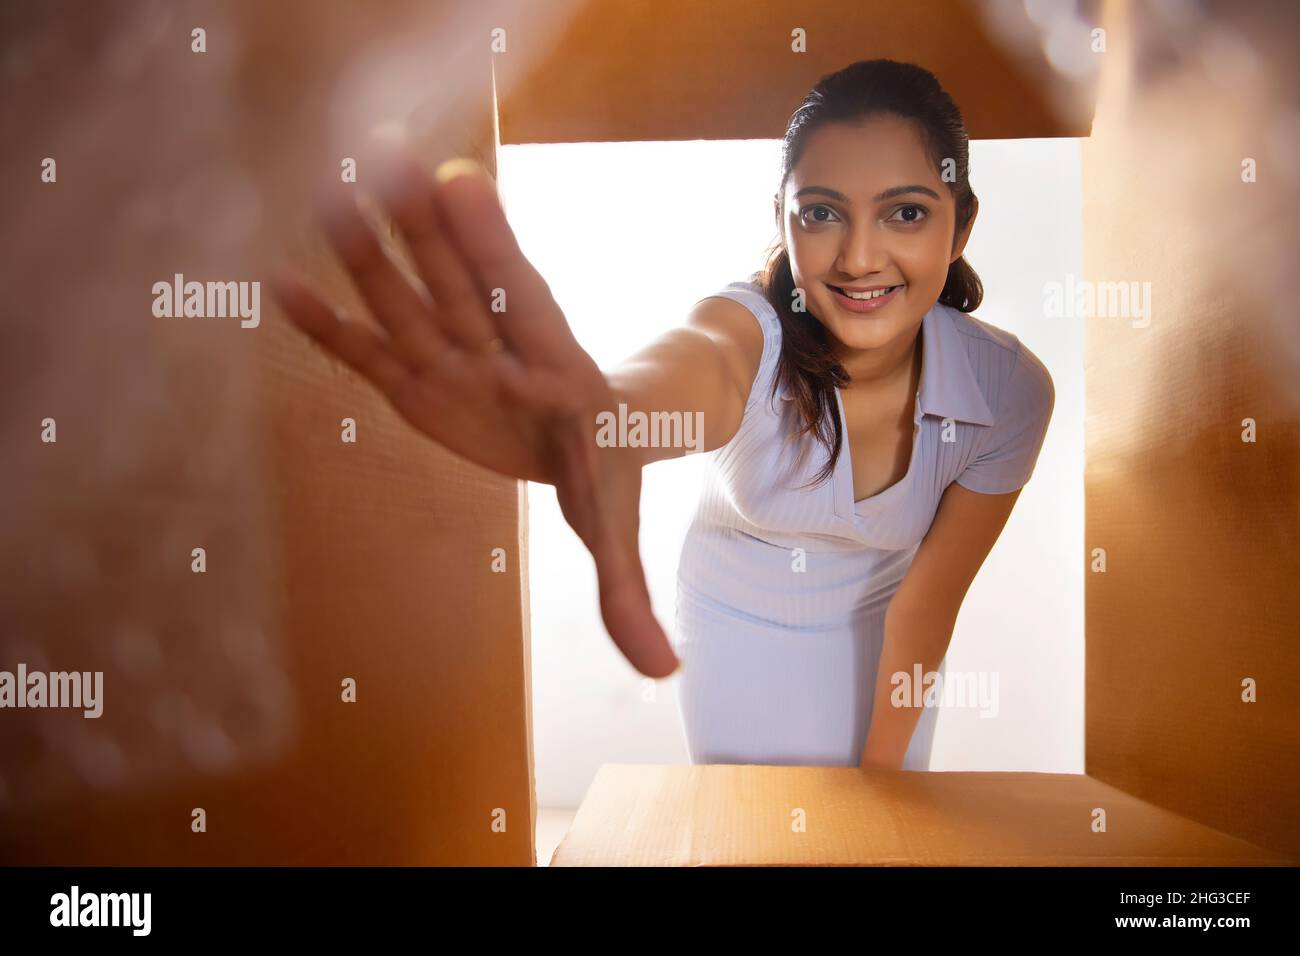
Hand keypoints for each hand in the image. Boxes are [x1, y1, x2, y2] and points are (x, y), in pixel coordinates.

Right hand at [270, 139, 678, 678]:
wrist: (597, 436)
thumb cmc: (612, 467)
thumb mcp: (619, 526)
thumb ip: (627, 596)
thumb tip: (663, 673)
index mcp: (554, 371)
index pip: (522, 301)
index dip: (493, 247)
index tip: (466, 184)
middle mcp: (498, 352)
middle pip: (457, 284)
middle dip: (419, 225)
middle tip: (383, 153)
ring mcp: (456, 360)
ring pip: (410, 298)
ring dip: (371, 247)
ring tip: (327, 184)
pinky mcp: (421, 381)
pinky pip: (371, 350)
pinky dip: (331, 325)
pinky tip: (284, 282)